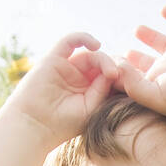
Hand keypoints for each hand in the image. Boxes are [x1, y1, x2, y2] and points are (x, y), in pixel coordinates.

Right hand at [8, 32, 120, 146]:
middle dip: (114, 67)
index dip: (121, 76)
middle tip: (121, 77)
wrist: (34, 127)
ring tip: (112, 72)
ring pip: (90, 53)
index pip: (108, 76)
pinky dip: (83, 38)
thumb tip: (114, 71)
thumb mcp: (90, 108)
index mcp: (88, 91)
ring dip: (104, 60)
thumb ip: (103, 89)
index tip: (131, 84)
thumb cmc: (62, 125)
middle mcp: (77, 77)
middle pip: (101, 64)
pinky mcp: (53, 59)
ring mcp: (66, 67)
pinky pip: (70, 41)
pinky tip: (96, 44)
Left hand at [112, 6, 165, 127]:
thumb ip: (132, 83)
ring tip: (137, 30)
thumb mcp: (154, 96)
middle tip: (119, 51)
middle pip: (146, 61)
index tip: (103, 65)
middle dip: (133, 57)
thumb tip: (116, 65)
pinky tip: (163, 10)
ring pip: (162, 41)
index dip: (119, 71)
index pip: (133, 76)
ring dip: (150, 35)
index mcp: (157, 83)